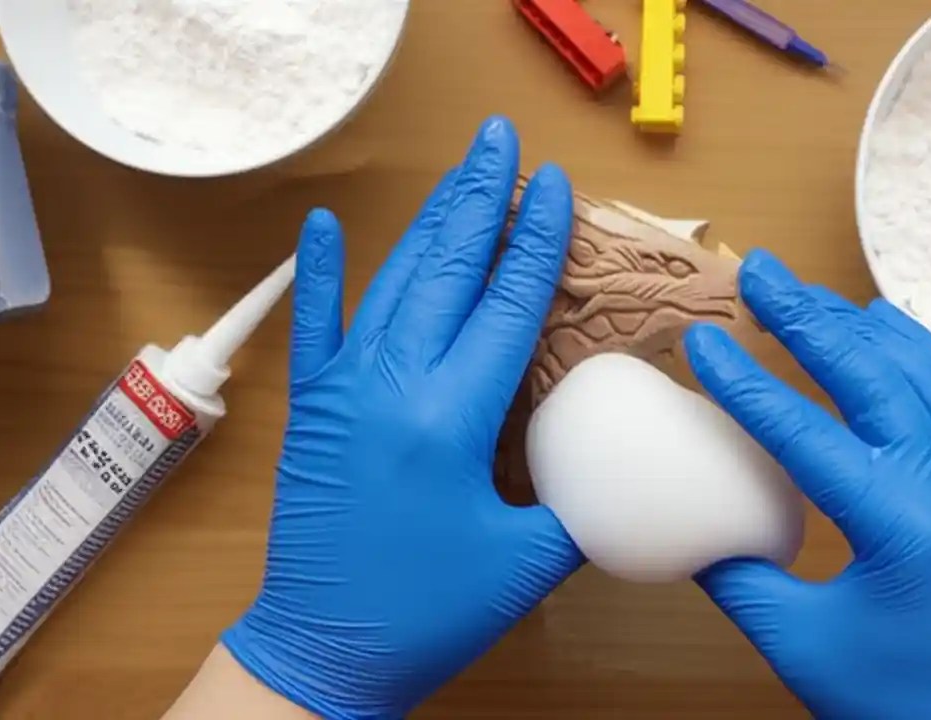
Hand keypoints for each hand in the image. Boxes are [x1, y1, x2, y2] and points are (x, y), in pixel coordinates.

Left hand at [221, 117, 582, 719]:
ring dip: (430, 221)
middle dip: (481, 199)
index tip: (554, 185)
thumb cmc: (427, 613)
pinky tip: (324, 224)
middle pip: (448, 271)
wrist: (323, 650)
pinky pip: (314, 326)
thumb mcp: (526, 564)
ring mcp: (344, 390)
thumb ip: (581, 510)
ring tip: (459, 170)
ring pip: (394, 283)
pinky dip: (320, 273)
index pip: (506, 305)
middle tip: (500, 141)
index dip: (535, 241)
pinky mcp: (313, 408)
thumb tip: (617, 474)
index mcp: (453, 417)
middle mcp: (394, 385)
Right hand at [684, 251, 930, 719]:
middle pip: (874, 376)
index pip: (807, 433)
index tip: (699, 339)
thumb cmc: (888, 695)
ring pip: (922, 371)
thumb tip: (688, 520)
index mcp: (895, 526)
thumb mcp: (795, 641)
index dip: (746, 383)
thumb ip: (735, 575)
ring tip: (805, 292)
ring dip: (859, 324)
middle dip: (807, 318)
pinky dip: (919, 347)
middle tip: (756, 270)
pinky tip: (883, 327)